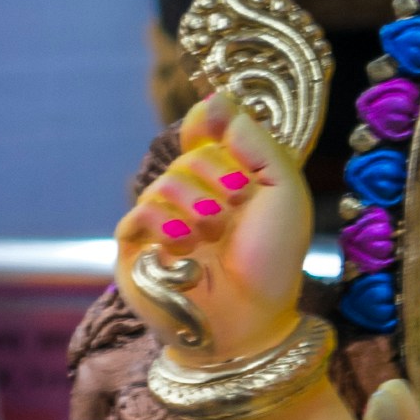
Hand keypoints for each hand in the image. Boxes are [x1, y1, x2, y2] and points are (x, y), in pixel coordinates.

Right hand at [115, 90, 311, 362]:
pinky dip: (162, 226)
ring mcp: (163, 223)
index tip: (214, 123)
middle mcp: (195, 196)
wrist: (253, 320)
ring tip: (212, 234)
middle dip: (214, 177)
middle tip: (234, 206)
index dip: (207, 122)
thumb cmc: (274, 261)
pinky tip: (184, 247)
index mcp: (229, 179)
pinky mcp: (137, 250)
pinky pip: (137, 216)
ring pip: (162, 183)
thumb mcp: (283, 190)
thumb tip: (215, 99)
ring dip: (193, 205)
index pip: (205, 130)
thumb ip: (256, 141)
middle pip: (188, 155)